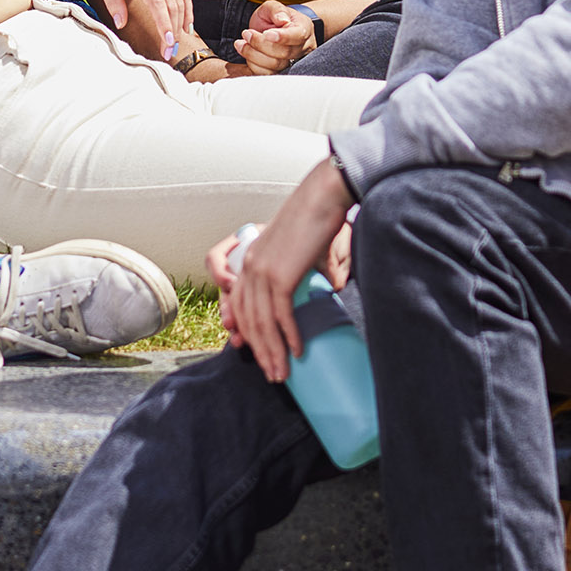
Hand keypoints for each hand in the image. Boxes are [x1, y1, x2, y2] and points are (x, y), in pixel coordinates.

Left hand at [78, 0, 194, 65]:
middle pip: (172, 4)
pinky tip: (187, 22)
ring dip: (182, 21)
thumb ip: (113, 1)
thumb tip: (122, 24)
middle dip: (173, 31)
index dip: (164, 25)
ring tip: (179, 42)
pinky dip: (187, 6)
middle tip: (169, 53)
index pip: (158, 3)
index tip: (167, 43)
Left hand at [220, 159, 349, 385]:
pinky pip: (280, 314)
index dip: (247, 334)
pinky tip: (296, 351)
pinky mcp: (280, 274)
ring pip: (261, 323)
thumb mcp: (300, 248)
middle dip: (260, 352)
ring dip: (273, 352)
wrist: (322, 195)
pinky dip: (287, 336)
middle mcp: (249, 267)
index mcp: (249, 260)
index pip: (239, 306)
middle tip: (274, 375)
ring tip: (282, 373)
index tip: (260, 355)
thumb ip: (305, 269)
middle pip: (248, 320)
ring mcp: (262, 271)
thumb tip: (331, 288)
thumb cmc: (317, 217)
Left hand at [230, 2, 316, 76]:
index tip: (266, 33)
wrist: (271, 29)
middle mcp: (303, 47)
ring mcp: (294, 62)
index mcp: (304, 28)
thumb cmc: (274, 18)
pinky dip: (253, 63)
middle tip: (245, 33)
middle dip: (261, 44)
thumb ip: (277, 10)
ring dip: (253, 54)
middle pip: (284, 52)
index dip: (281, 37)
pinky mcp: (281, 72)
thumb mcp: (272, 7)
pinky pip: (267, 73)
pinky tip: (246, 52)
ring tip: (240, 43)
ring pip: (275, 65)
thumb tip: (282, 20)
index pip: (297, 36)